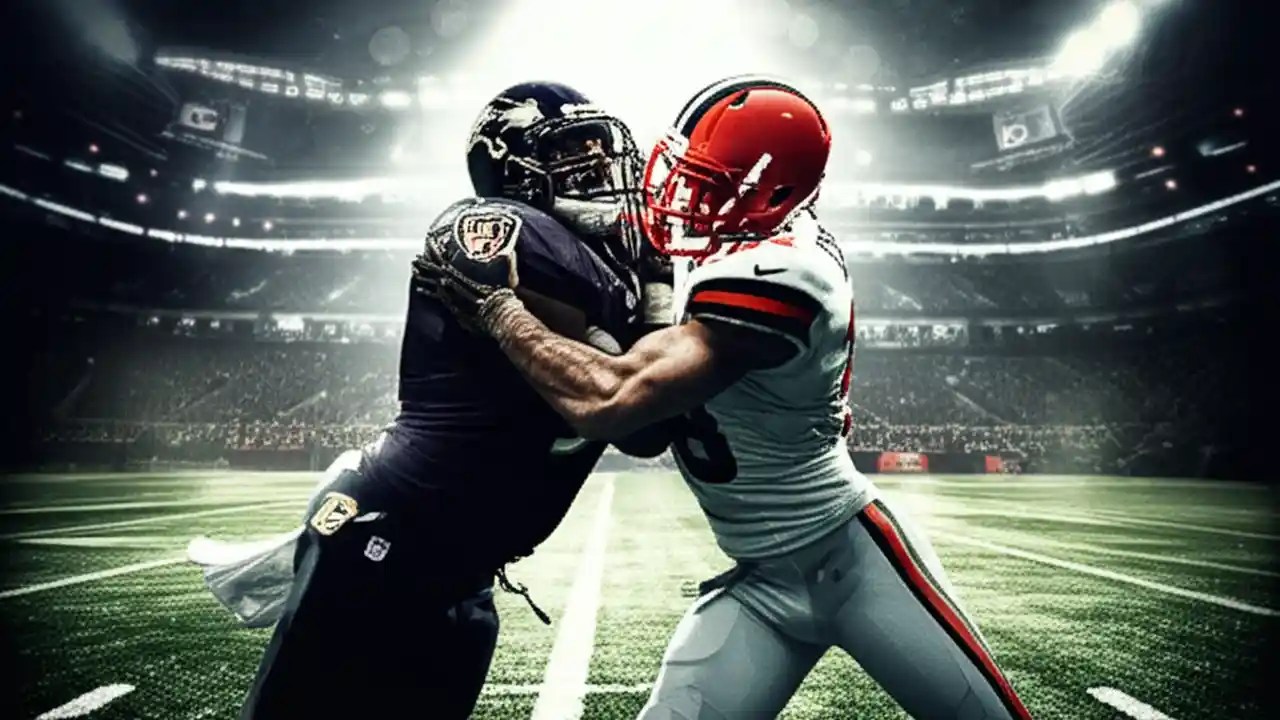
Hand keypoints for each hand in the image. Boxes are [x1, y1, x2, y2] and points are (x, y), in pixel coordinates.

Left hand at [413, 207, 522, 331]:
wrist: (504, 319)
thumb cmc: (506, 300)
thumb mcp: (509, 279)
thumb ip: (508, 264)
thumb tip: (510, 250)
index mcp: (470, 280)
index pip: (449, 265)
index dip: (438, 254)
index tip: (430, 244)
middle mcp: (461, 289)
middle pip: (439, 274)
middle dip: (427, 265)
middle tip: (416, 258)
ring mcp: (457, 299)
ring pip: (436, 285)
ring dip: (424, 278)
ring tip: (414, 270)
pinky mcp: (457, 308)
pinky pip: (439, 299)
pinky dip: (429, 293)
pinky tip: (419, 289)